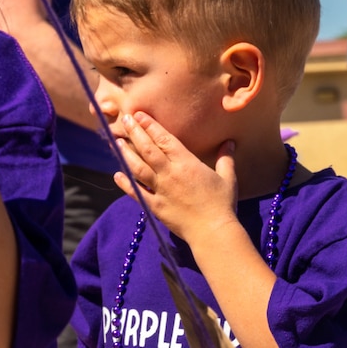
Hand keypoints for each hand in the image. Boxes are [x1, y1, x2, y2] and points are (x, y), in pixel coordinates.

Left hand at [111, 111, 239, 243]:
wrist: (213, 232)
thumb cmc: (222, 204)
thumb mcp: (228, 178)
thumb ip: (225, 159)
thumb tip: (229, 142)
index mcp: (187, 163)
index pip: (165, 139)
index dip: (151, 126)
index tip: (139, 115)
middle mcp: (170, 173)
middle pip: (148, 149)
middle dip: (135, 132)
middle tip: (124, 120)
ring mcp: (160, 189)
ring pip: (138, 167)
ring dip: (126, 153)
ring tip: (116, 142)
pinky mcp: (154, 206)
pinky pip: (136, 192)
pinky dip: (125, 183)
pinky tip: (117, 175)